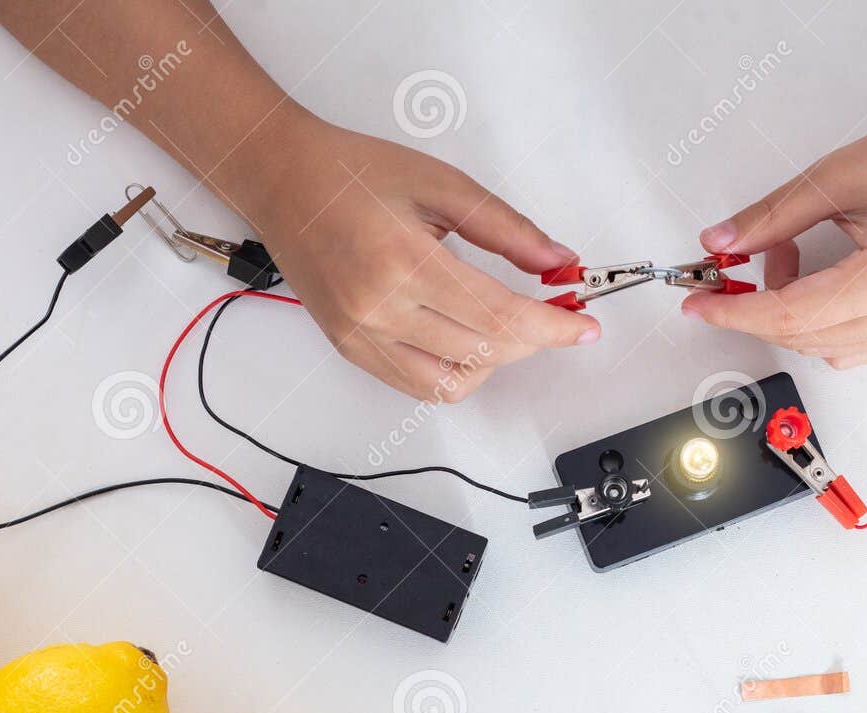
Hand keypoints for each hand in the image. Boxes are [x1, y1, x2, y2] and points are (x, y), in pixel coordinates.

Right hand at [237, 112, 597, 400]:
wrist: (283, 180)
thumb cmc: (354, 173)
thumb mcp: (442, 185)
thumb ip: (506, 229)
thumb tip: (557, 261)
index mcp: (403, 262)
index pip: (500, 318)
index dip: (552, 328)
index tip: (583, 327)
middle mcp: (378, 309)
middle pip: (484, 354)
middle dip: (533, 339)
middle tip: (553, 314)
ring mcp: (360, 337)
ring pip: (453, 384)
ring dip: (495, 363)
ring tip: (504, 325)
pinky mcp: (350, 350)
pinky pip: (419, 386)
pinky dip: (456, 372)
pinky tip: (467, 339)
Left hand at [682, 102, 866, 370]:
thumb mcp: (832, 180)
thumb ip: (768, 219)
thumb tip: (717, 246)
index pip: (789, 316)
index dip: (735, 314)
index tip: (697, 305)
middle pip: (801, 337)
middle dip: (759, 305)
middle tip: (748, 256)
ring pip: (820, 348)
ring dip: (788, 312)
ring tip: (793, 253)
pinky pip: (846, 348)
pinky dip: (816, 323)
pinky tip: (817, 280)